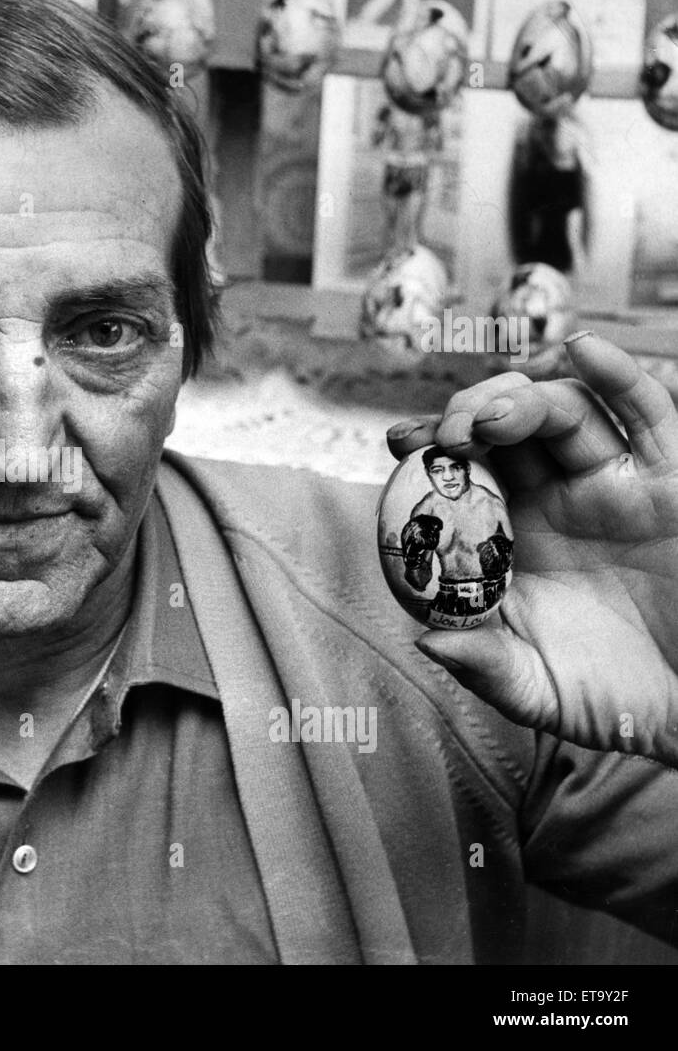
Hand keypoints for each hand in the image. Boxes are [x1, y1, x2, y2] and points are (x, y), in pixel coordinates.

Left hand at [387, 332, 677, 767]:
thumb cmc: (615, 700)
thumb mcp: (539, 690)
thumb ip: (484, 664)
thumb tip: (426, 639)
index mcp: (511, 536)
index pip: (461, 472)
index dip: (430, 448)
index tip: (400, 441)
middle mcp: (557, 499)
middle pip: (506, 428)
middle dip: (469, 414)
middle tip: (449, 433)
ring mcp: (615, 484)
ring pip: (566, 411)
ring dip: (523, 398)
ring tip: (491, 417)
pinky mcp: (672, 481)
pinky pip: (650, 417)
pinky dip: (621, 376)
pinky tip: (587, 350)